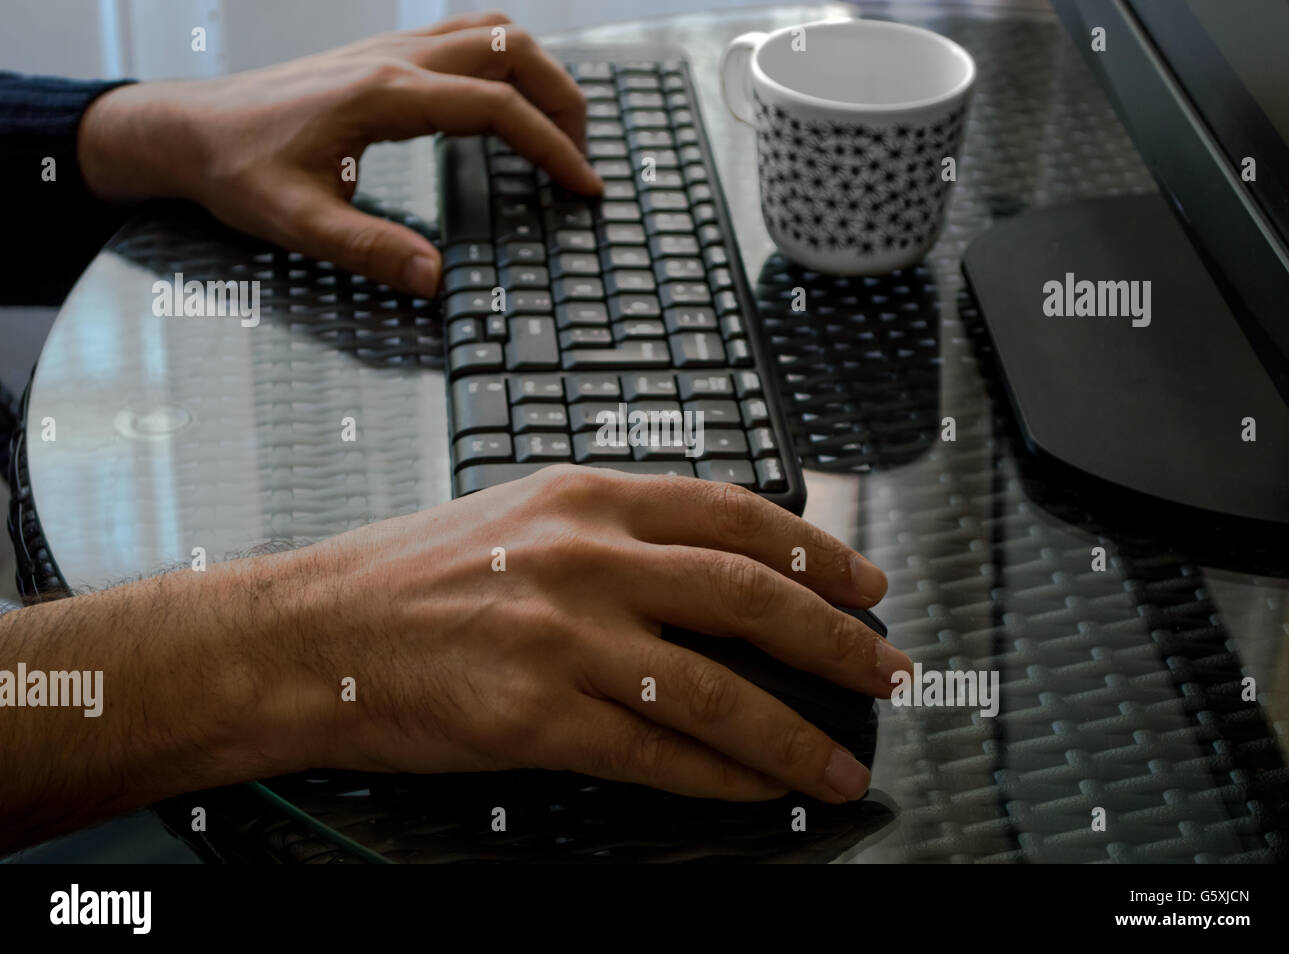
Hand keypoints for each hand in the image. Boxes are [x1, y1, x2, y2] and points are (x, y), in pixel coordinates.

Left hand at [77, 13, 600, 295]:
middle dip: (563, 100)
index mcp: (385, 96)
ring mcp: (389, 49)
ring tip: (559, 128)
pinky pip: (464, 36)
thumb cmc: (238, 170)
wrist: (189, 129)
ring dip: (539, 72)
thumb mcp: (300, 222)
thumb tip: (436, 279)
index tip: (584, 186)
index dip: (551, 147)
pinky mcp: (382, 56)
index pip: (496, 108)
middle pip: (511, 49)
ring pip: (492, 31)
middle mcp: (394, 59)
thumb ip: (370, 250)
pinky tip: (507, 103)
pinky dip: (505, 63)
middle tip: (583, 157)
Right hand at [281, 466, 905, 802]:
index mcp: (585, 498)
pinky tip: (757, 788)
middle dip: (836, 637)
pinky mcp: (537, 716)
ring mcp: (564, 637)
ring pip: (717, 690)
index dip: (814, 551)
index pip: (732, 513)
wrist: (308, 634)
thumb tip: (708, 568)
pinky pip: (657, 752)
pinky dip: (721, 776)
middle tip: (886, 668)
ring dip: (792, 733)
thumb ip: (613, 533)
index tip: (864, 582)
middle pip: (749, 595)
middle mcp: (585, 558)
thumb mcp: (519, 517)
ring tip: (838, 759)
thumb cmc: (405, 577)